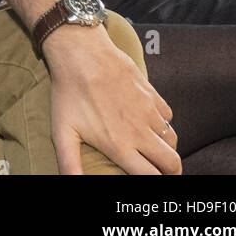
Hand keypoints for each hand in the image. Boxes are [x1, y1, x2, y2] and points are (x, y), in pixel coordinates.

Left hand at [45, 24, 180, 175]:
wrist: (81, 51)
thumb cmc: (69, 91)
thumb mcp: (63, 132)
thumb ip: (69, 164)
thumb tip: (71, 184)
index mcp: (121, 146)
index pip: (152, 177)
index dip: (156, 183)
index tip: (150, 181)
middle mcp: (140, 131)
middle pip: (172, 163)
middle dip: (170, 172)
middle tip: (160, 172)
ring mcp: (148, 110)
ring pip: (172, 139)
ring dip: (168, 148)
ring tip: (155, 150)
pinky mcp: (151, 91)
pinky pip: (168, 115)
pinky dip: (164, 123)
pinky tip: (150, 122)